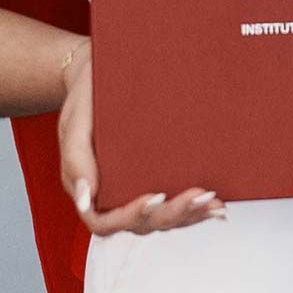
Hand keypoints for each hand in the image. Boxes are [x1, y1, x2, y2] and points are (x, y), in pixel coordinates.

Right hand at [57, 39, 225, 234]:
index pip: (105, 221)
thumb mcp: (74, 121)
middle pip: (143, 222)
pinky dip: (196, 206)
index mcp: (88, 190)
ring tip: (214, 202)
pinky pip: (176, 200)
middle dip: (173, 214)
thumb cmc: (88, 96)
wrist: (104, 70)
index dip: (130, 216)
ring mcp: (138, 188)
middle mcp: (115, 195)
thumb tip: (85, 197)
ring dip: (190, 215)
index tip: (154, 198)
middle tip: (200, 196)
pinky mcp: (160, 174)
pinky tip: (218, 201)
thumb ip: (74, 158)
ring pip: (163, 218)